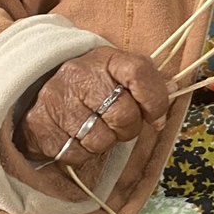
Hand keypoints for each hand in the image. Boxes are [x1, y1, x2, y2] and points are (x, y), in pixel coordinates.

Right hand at [16, 46, 169, 166]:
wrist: (40, 85)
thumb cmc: (92, 81)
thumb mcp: (119, 71)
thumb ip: (146, 81)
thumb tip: (173, 92)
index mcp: (106, 58)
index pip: (139, 73)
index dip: (154, 100)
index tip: (156, 116)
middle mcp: (79, 76)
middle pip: (123, 115)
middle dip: (129, 128)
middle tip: (121, 124)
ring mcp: (57, 100)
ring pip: (101, 140)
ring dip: (106, 142)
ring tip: (98, 128)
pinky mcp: (40, 125)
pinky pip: (76, 154)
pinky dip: (83, 153)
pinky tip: (79, 137)